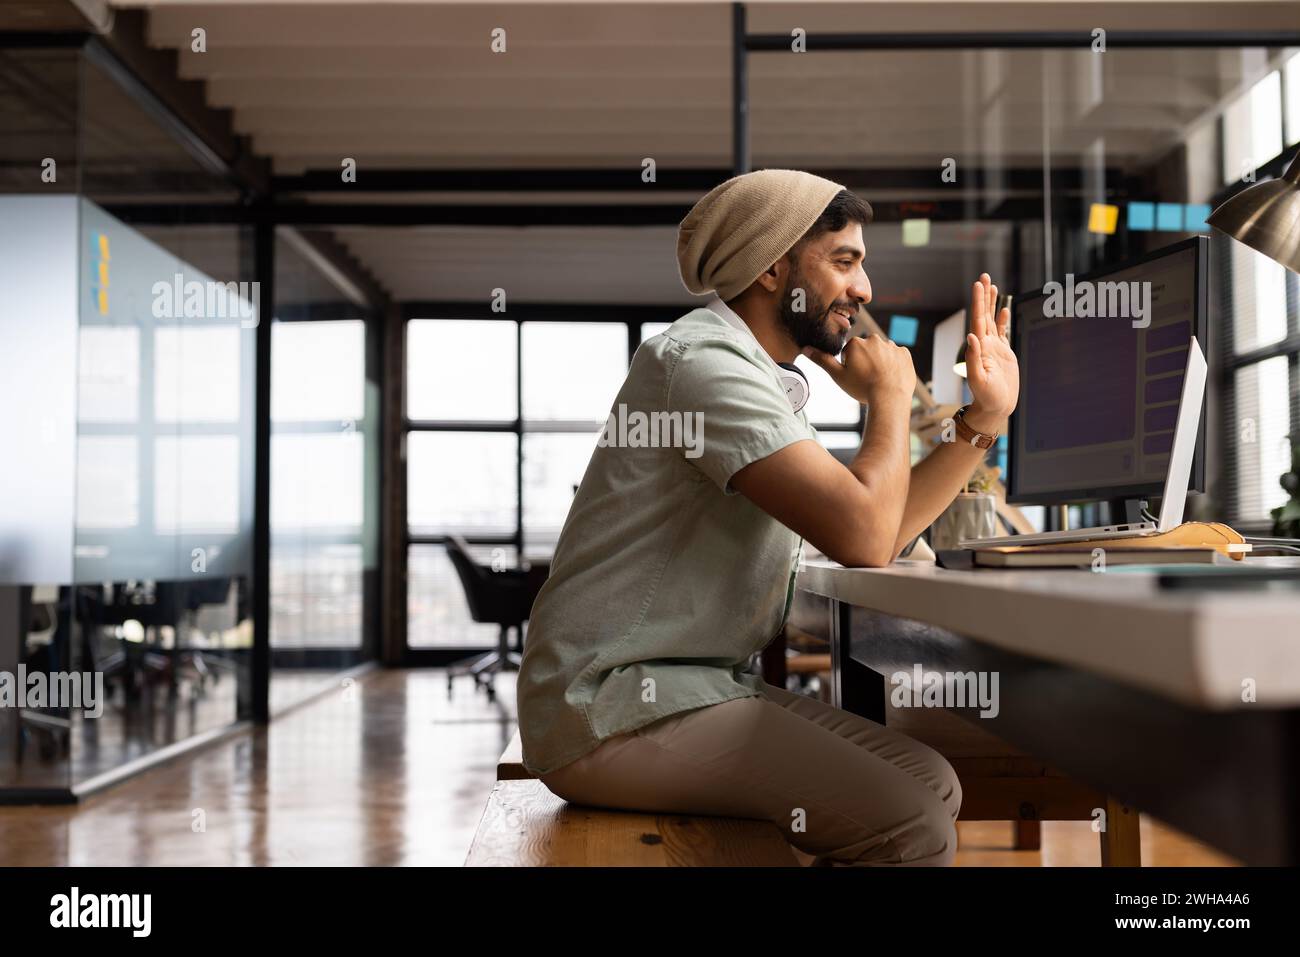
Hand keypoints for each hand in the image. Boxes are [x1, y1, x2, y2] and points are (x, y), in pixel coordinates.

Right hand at [805, 333, 914, 407]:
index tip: (855, 377)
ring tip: (880, 380)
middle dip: (866, 361)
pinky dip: (894, 365)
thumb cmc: (862, 387)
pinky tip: (891, 377)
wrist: (890, 398)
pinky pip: (897, 357)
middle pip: (866, 350)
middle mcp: (874, 339)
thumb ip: (822, 360)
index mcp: (857, 342)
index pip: (849, 352)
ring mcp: (892, 346)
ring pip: (882, 353)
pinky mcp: (905, 354)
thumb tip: (805, 348)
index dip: (850, 366)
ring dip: (880, 362)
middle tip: (867, 379)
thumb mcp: (838, 376)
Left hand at [964, 273, 1018, 428]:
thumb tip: (971, 337)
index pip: (977, 319)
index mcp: (978, 347)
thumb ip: (973, 358)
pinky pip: (1003, 332)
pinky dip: (1003, 319)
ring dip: (992, 303)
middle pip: (984, 314)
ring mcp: (993, 348)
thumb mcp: (978, 378)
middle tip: (984, 276)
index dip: (978, 302)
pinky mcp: (1003, 353)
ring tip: (992, 286)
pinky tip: (1003, 308)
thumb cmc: (986, 396)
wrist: (995, 407)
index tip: (978, 285)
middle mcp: (984, 344)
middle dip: (984, 296)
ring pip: (992, 320)